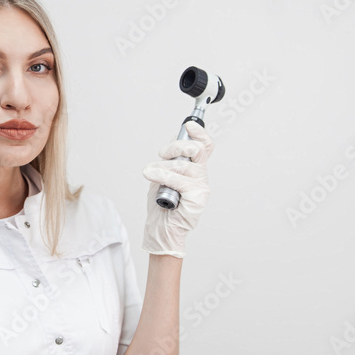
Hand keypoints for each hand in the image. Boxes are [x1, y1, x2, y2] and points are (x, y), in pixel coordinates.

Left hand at [141, 119, 214, 258]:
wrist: (161, 229)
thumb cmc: (162, 204)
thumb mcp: (163, 175)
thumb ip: (170, 160)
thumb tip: (172, 142)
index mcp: (195, 169)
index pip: (205, 146)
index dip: (199, 133)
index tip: (189, 125)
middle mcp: (201, 176)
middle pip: (196, 150)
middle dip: (176, 146)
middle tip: (161, 153)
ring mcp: (201, 187)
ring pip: (184, 165)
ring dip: (162, 166)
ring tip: (149, 172)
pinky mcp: (197, 198)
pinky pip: (180, 180)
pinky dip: (163, 175)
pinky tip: (151, 175)